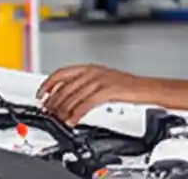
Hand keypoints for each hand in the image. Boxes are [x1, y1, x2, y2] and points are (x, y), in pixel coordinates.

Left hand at [37, 64, 157, 124]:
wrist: (147, 88)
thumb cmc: (128, 86)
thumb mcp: (102, 81)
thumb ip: (84, 86)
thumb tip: (66, 99)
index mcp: (90, 67)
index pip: (62, 73)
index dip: (48, 84)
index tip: (40, 95)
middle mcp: (93, 71)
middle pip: (65, 87)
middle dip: (53, 102)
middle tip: (48, 113)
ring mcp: (101, 80)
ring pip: (74, 96)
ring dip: (63, 110)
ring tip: (58, 120)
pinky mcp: (108, 90)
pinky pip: (86, 103)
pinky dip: (76, 114)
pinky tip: (72, 121)